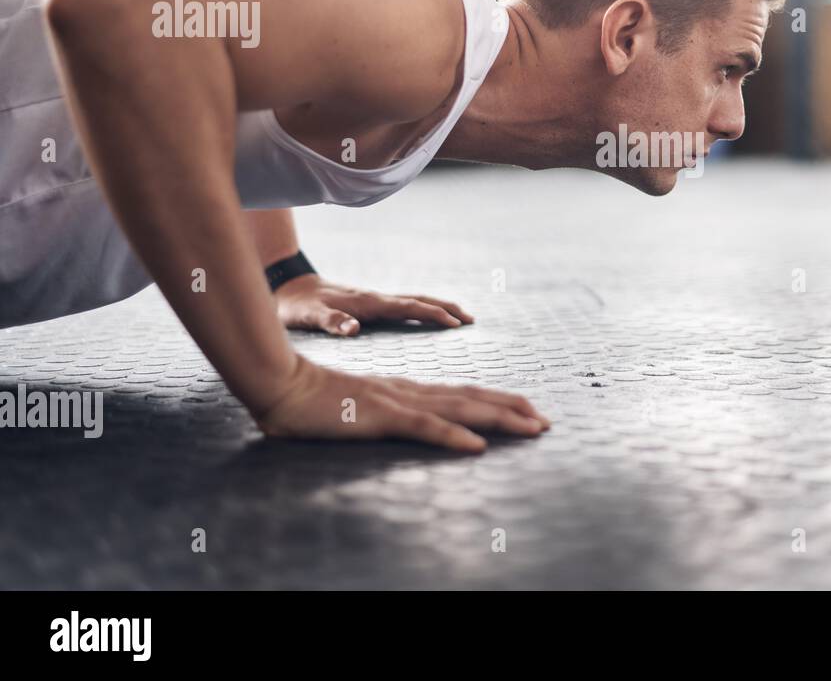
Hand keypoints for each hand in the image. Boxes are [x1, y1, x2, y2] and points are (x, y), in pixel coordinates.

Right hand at [255, 354, 550, 450]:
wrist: (283, 385)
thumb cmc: (315, 401)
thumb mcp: (360, 408)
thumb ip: (383, 413)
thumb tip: (404, 423)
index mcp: (407, 390)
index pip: (462, 393)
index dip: (497, 401)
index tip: (527, 410)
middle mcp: (411, 391)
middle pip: (473, 398)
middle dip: (512, 409)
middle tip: (546, 420)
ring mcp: (399, 401)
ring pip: (461, 409)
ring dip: (500, 419)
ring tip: (532, 427)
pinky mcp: (382, 416)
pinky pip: (426, 427)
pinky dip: (454, 436)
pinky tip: (477, 445)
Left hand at [274, 274, 473, 335]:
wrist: (288, 287)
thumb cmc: (297, 306)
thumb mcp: (309, 316)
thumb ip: (332, 322)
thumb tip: (355, 329)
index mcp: (367, 303)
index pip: (407, 307)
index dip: (432, 314)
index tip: (454, 323)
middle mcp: (376, 298)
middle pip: (419, 300)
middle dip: (446, 308)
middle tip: (471, 319)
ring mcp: (375, 300)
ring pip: (414, 300)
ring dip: (439, 307)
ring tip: (461, 317)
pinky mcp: (370, 304)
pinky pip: (405, 305)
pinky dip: (424, 309)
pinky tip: (428, 316)